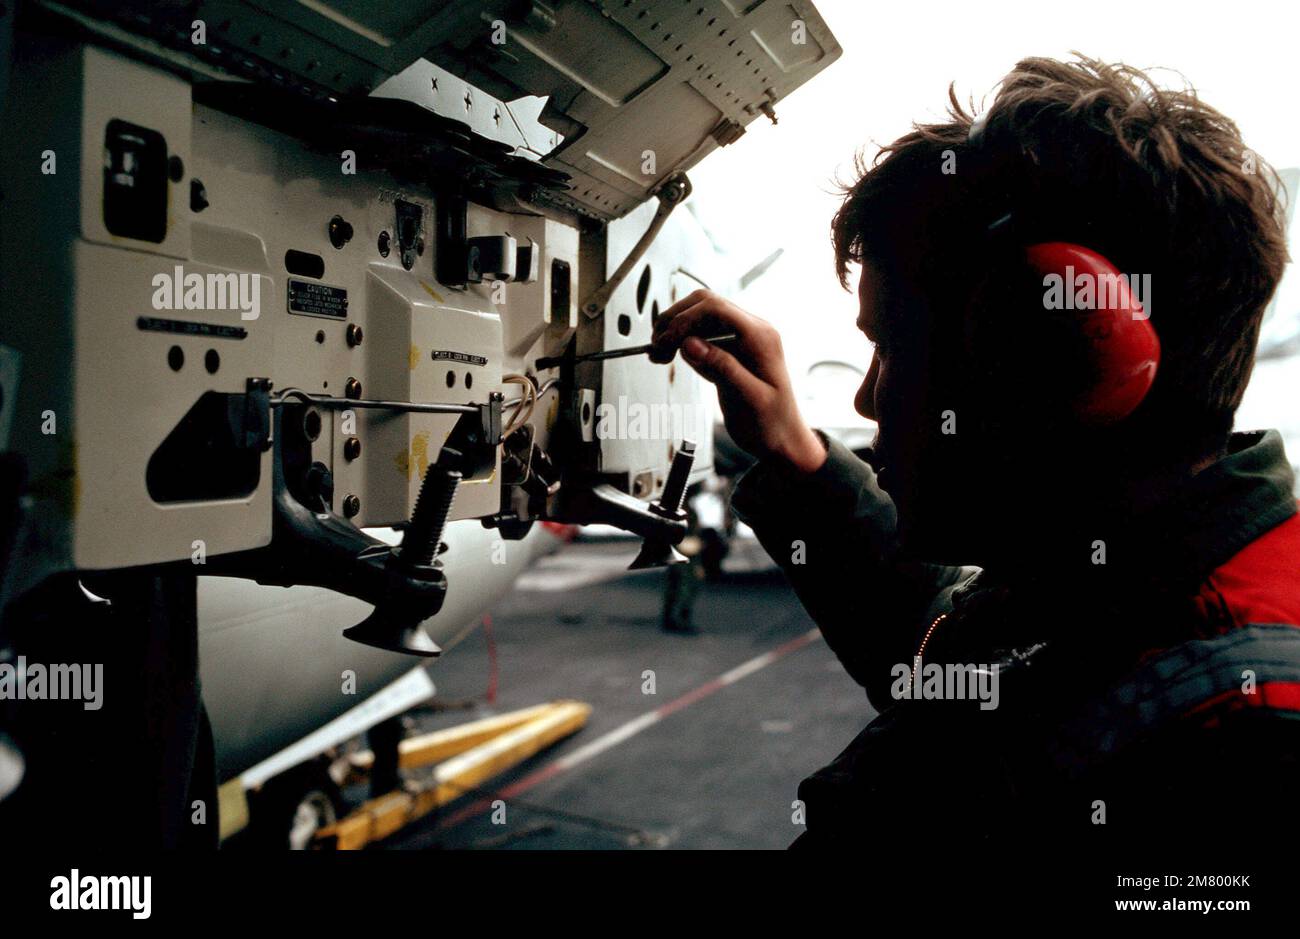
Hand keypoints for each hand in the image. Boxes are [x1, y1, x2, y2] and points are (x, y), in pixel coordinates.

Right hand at [650, 290, 825, 474]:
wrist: (783, 441)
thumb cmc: (772, 424)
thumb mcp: (748, 399)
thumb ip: (721, 368)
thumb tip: (689, 343)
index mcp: (760, 338)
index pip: (716, 309)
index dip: (684, 320)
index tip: (665, 341)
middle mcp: (751, 332)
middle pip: (706, 305)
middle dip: (676, 320)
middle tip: (657, 346)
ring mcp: (741, 340)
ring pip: (700, 317)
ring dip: (675, 330)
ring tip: (658, 353)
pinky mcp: (730, 351)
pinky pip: (702, 335)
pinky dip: (681, 343)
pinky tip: (669, 357)